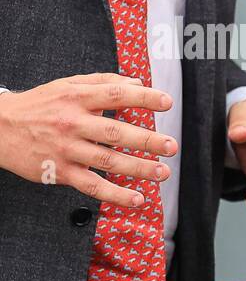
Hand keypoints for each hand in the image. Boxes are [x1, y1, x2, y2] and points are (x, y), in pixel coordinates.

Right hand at [0, 73, 175, 206]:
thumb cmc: (39, 105)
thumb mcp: (67, 85)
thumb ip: (104, 82)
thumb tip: (137, 82)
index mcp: (76, 98)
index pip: (115, 95)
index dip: (143, 98)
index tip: (167, 102)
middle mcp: (72, 123)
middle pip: (114, 132)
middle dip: (146, 140)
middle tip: (171, 145)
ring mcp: (66, 149)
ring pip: (106, 160)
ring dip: (138, 168)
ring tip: (162, 172)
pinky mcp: (60, 172)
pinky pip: (91, 185)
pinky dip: (115, 194)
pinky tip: (136, 199)